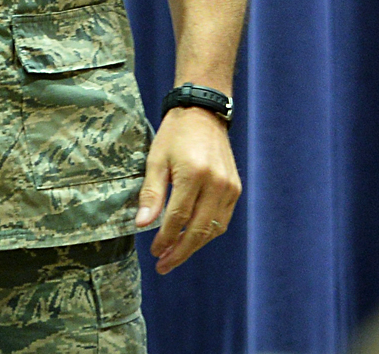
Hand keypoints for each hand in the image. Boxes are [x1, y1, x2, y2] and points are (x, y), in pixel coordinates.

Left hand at [135, 106, 240, 273]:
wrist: (203, 113)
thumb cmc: (175, 135)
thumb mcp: (156, 160)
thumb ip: (151, 195)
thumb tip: (142, 225)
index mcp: (194, 174)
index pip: (178, 218)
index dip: (165, 239)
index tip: (154, 252)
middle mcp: (216, 182)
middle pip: (198, 229)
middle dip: (180, 251)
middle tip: (163, 265)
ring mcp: (230, 186)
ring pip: (213, 229)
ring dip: (194, 246)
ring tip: (175, 254)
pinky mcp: (235, 188)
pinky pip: (222, 219)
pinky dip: (207, 232)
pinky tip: (191, 237)